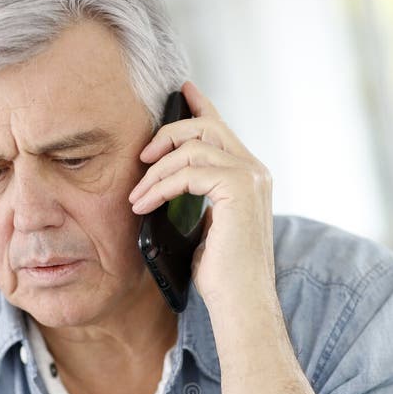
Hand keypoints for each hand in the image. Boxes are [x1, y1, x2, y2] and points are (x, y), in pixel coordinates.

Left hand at [129, 80, 274, 312]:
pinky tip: (144, 203)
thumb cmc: (223, 277)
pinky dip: (160, 186)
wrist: (241, 302)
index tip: (181, 90)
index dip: (201, 106)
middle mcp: (255, 171)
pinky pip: (188, 171)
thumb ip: (197, 200)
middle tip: (142, 156)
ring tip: (137, 196)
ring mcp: (250, 177)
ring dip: (156, 171)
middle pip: (206, 126)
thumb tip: (166, 186)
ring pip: (192, 147)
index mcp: (249, 178)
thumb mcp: (205, 229)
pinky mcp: (238, 188)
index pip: (222, 130)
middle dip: (167, 134)